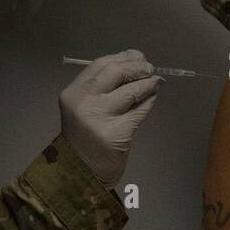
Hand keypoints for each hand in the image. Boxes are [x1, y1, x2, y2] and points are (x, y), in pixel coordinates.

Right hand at [58, 50, 162, 186]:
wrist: (79, 172)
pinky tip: (153, 98)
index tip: (137, 56)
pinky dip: (148, 102)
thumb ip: (102, 88)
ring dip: (148, 83)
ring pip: (131, 91)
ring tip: (156, 82)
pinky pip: (139, 111)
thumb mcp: (84, 108)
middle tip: (150, 69)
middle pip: (116, 72)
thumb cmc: (84, 138)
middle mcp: (83, 102)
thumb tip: (133, 64)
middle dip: (137, 67)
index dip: (122, 57)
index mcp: (73, 93)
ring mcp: (99, 118)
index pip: (101, 64)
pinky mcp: (117, 133)